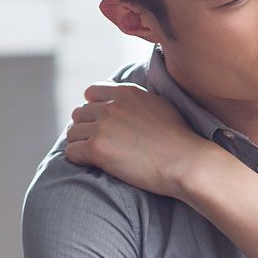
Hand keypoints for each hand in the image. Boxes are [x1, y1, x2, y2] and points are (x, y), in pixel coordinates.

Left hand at [64, 83, 208, 197]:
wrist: (186, 162)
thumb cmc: (180, 140)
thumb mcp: (161, 106)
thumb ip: (140, 101)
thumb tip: (131, 104)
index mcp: (126, 93)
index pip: (91, 93)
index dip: (94, 109)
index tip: (102, 125)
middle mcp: (111, 107)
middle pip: (80, 113)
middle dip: (86, 128)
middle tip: (100, 145)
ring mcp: (102, 127)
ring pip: (73, 132)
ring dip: (81, 144)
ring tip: (95, 157)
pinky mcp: (97, 149)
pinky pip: (72, 151)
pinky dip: (78, 159)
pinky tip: (91, 165)